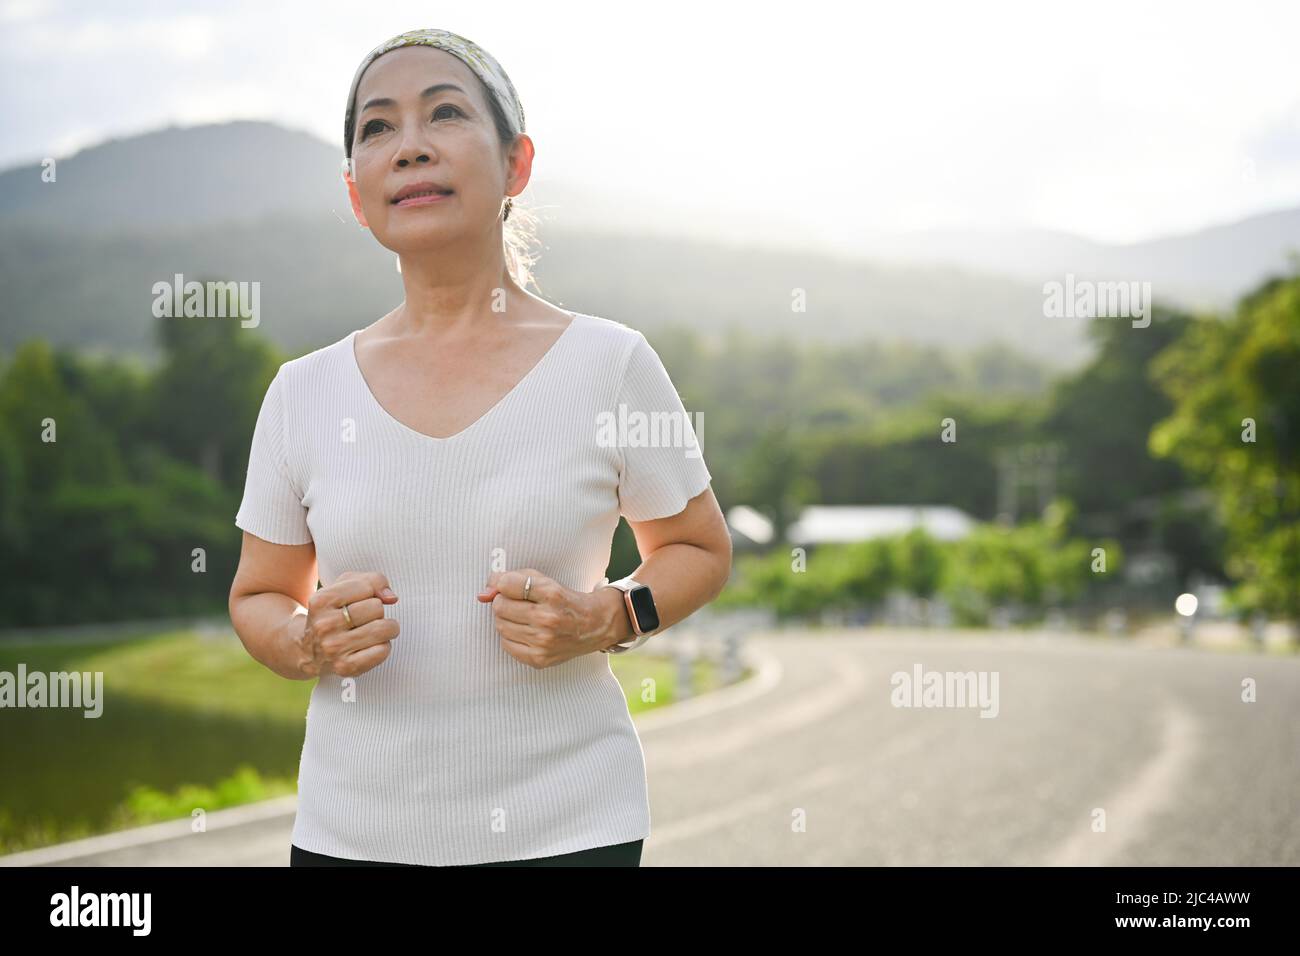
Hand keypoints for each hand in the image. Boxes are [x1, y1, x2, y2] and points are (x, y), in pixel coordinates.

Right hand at [298, 570, 399, 677]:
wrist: (306, 650)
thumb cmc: (332, 614)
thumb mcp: (343, 587)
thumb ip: (371, 581)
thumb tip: (391, 597)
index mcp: (321, 600)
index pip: (367, 586)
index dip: (371, 591)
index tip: (362, 599)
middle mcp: (325, 625)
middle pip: (377, 608)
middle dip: (378, 611)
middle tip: (366, 618)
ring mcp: (334, 648)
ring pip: (383, 629)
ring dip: (387, 628)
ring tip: (374, 630)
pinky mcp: (346, 667)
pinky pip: (383, 651)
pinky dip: (384, 646)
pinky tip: (371, 645)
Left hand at [477, 568, 628, 667]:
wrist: (595, 625)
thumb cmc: (566, 601)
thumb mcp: (545, 581)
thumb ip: (513, 579)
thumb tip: (484, 592)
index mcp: (552, 594)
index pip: (508, 584)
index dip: (503, 583)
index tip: (509, 586)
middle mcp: (548, 619)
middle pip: (500, 606)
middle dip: (504, 602)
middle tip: (518, 603)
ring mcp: (543, 642)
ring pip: (500, 626)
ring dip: (507, 620)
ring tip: (524, 618)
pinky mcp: (539, 659)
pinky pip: (506, 645)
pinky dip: (511, 637)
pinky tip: (526, 632)